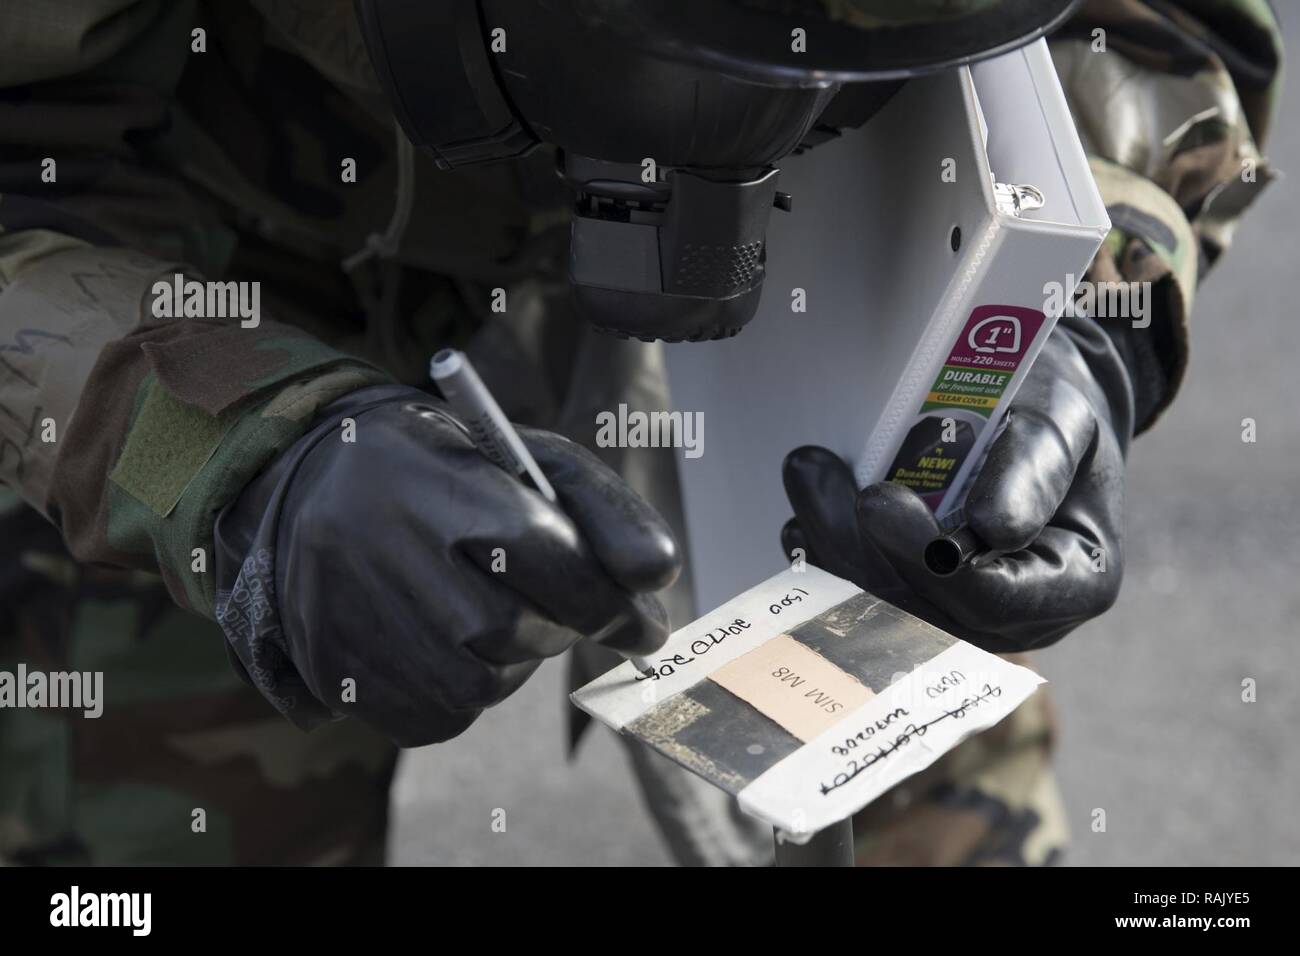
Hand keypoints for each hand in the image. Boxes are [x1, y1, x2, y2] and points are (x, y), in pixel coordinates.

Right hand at [213, 385, 679, 745]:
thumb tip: (659, 574)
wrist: (309, 491)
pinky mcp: (339, 673)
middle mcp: (383, 549)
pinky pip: (442, 717)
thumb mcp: (522, 461)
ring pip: (483, 685)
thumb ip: (601, 510)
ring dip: (513, 660)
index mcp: (436, 480)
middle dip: (557, 625)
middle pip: (513, 631)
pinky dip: (467, 689)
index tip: (645, 625)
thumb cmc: (446, 477)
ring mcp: (350, 616)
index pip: (544, 552)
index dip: (607, 598)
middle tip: (554, 603)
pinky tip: (445, 640)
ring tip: (484, 609)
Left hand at [781, 312, 1134, 652]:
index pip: (995, 598)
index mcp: (1075, 582)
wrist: (1031, 420)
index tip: (877, 501)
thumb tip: (992, 526)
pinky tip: (804, 516)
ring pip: (881, 609)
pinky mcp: (919, 605)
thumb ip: (1033, 468)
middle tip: (815, 475)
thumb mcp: (1061, 419)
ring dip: (831, 547)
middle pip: (924, 612)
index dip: (926, 558)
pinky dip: (828, 558)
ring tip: (808, 477)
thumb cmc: (1051, 415)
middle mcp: (1019, 618)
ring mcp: (964, 618)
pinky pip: (862, 600)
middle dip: (858, 546)